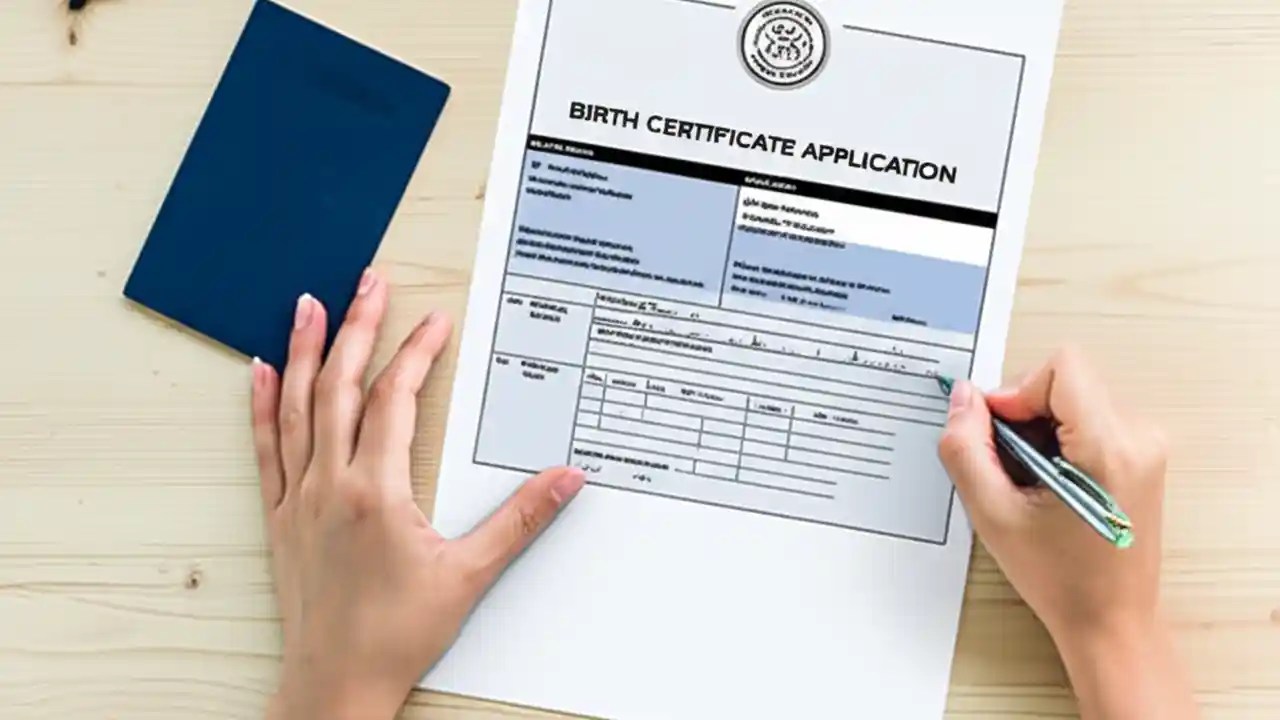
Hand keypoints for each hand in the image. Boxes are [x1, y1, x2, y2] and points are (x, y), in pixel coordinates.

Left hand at [249, 269, 585, 719]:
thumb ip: (520, 521)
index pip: (396, 398)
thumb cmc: (395, 636)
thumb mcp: (469, 576)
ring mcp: (298, 498)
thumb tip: (564, 480)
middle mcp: (329, 485)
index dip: (416, 352)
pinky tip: (260, 372)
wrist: (335, 685)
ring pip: (296, 406)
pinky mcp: (279, 517)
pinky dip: (261, 405)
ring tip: (311, 305)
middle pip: (342, 387)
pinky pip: (265, 448)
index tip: (433, 321)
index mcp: (375, 491)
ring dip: (305, 351)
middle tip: (369, 283)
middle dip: (358, 327)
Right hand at [939, 347, 1194, 718]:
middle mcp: (1138, 437)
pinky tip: (1049, 482)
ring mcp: (1146, 445)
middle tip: (1009, 465)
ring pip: (1075, 397)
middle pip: (1066, 380)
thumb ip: (967, 448)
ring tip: (1030, 480)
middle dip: (1025, 413)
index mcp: (1109, 447)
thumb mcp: (993, 514)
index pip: (1062, 366)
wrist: (1111, 621)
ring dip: (1040, 428)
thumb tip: (964, 397)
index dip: (1017, 391)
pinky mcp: (1143, 454)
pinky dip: (1059, 439)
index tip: (999, 433)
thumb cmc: (1060, 578)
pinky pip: (1090, 417)